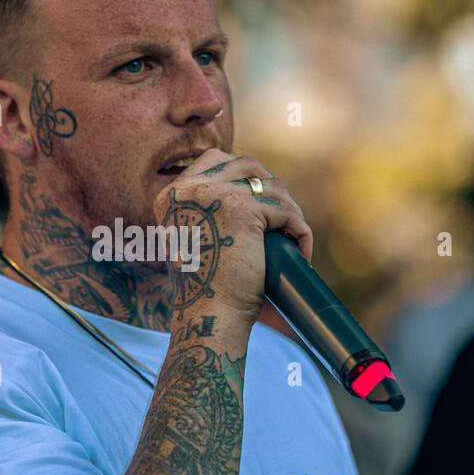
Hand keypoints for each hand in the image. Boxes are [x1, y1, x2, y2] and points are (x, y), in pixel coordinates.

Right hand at [152, 148, 311, 323]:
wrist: (209, 314)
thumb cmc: (207, 288)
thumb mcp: (199, 238)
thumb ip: (209, 211)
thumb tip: (252, 188)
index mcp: (173, 195)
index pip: (214, 159)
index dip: (244, 176)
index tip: (260, 202)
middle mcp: (189, 189)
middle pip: (246, 164)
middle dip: (269, 188)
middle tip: (279, 220)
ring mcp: (216, 195)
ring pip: (271, 186)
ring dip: (289, 210)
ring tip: (292, 238)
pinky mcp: (244, 210)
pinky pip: (286, 210)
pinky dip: (300, 231)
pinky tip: (301, 251)